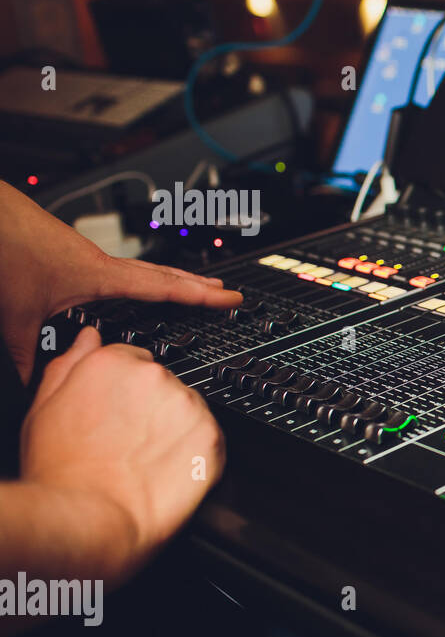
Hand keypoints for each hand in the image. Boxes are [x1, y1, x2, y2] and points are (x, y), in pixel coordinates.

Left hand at [0, 180, 241, 382]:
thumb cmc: (3, 248)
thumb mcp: (17, 314)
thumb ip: (27, 355)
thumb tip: (36, 388)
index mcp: (101, 276)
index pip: (166, 287)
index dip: (201, 295)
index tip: (231, 297)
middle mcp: (99, 263)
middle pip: (162, 273)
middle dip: (195, 284)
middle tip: (223, 291)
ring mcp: (84, 255)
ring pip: (139, 270)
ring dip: (166, 277)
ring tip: (187, 285)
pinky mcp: (67, 252)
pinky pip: (115, 268)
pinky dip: (133, 277)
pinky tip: (123, 286)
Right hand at [17, 326, 224, 582]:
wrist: (90, 518)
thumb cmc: (63, 472)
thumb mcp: (44, 408)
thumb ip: (69, 365)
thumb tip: (89, 340)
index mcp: (112, 363)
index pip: (134, 359)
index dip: (127, 391)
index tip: (122, 412)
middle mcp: (154, 377)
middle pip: (164, 385)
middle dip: (152, 409)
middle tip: (129, 442)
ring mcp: (187, 406)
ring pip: (189, 411)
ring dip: (175, 430)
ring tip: (146, 460)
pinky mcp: (212, 437)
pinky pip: (211, 439)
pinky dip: (196, 454)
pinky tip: (168, 470)